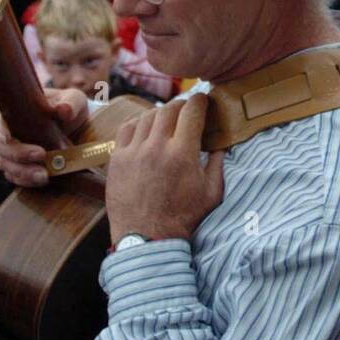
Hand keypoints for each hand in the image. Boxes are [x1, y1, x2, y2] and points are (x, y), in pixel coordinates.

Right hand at [0, 89, 89, 186]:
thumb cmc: (68, 109)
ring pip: (5, 165)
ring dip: (23, 171)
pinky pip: (15, 177)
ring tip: (44, 174)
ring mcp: (10, 153)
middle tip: (41, 155)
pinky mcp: (19, 168)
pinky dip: (27, 180)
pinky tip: (42, 180)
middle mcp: (6, 133)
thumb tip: (64, 110)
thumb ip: (70, 103)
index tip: (7, 138)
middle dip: (18, 154)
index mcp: (12, 111)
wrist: (76, 130)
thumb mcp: (73, 101)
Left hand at [106, 96, 224, 244]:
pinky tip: (145, 130)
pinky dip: (139, 124)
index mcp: (183, 153)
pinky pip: (127, 128)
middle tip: (187, 109)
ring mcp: (134, 151)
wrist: (147, 239)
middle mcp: (156, 146)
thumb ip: (219, 163)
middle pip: (169, 109)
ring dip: (161, 114)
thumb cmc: (183, 218)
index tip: (204, 99)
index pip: (192, 111)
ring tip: (168, 120)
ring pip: (148, 116)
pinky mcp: (117, 159)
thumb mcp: (212, 193)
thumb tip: (222, 142)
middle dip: (181, 105)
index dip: (200, 100)